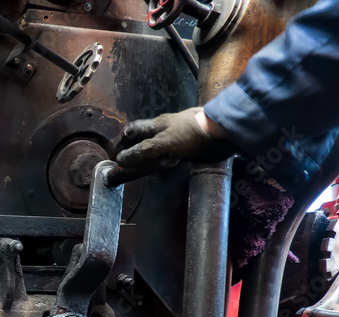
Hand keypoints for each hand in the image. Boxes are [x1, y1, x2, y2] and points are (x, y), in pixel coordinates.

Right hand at [107, 107, 235, 184]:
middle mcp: (164, 130)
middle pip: (142, 139)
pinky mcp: (188, 147)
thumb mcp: (164, 143)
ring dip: (147, 156)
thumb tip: (121, 160)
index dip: (121, 141)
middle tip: (125, 165)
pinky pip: (168, 154)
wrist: (225, 132)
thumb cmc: (192, 134)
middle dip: (132, 150)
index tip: (114, 155)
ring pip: (155, 147)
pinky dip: (161, 161)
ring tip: (139, 168)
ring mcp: (176, 138)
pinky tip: (162, 166)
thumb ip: (142, 152)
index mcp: (156, 125)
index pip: (132, 130)